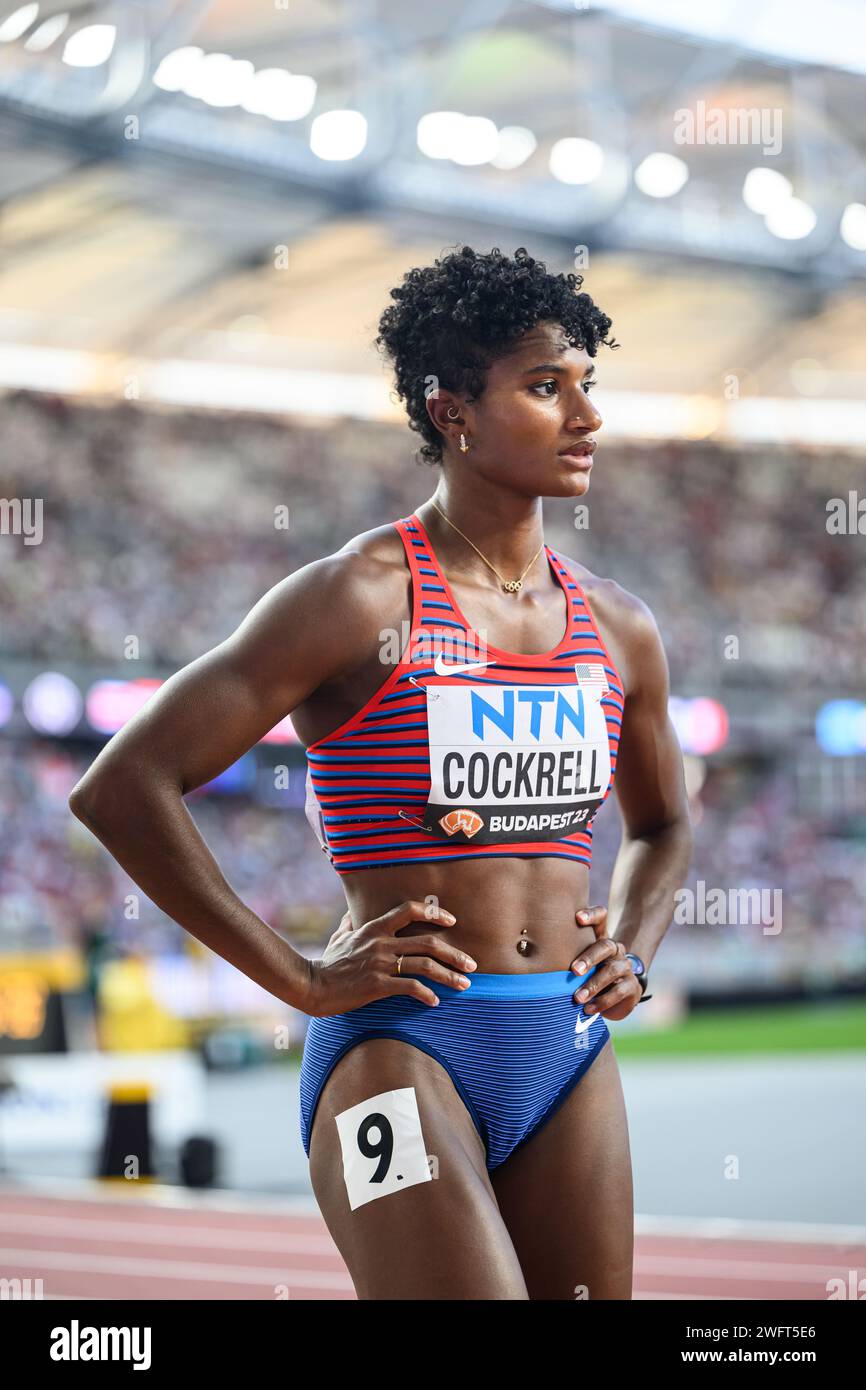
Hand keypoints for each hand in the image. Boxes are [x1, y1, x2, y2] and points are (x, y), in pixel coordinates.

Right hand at [304, 900, 477, 1016]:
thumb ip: (351, 923)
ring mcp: (380, 964)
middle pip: (427, 942)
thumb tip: (354, 912)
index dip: (434, 912)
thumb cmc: (327, 962)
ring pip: (424, 966)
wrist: (312, 985)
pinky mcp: (376, 985)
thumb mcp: (340, 936)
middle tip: (471, 964)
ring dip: (449, 976)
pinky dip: (426, 994)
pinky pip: (409, 987)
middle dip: (454, 953)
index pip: (409, 909)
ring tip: (464, 985)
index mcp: (374, 928)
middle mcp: (381, 943)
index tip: (452, 921)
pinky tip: (435, 1001)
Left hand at [570, 904, 641, 1021]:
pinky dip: (602, 1002)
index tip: (578, 918)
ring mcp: (625, 967)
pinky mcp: (632, 986)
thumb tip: (528, 955)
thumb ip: (563, 955)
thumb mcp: (578, 964)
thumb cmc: (589, 975)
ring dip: (593, 985)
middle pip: (605, 946)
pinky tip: (588, 1009)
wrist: (619, 996)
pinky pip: (619, 992)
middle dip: (589, 958)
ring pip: (612, 971)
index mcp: (601, 938)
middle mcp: (615, 949)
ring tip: (577, 998)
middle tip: (574, 971)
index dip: (592, 915)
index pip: (601, 917)